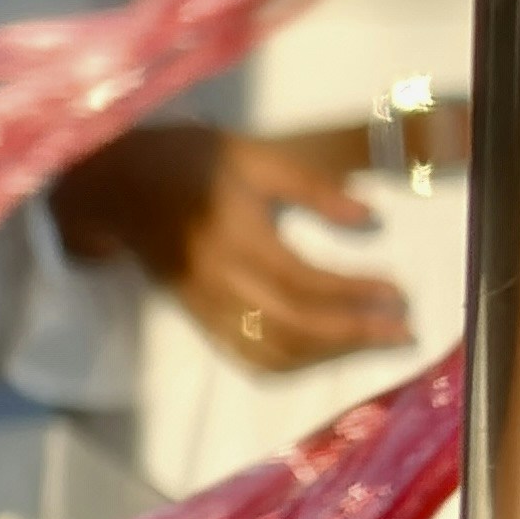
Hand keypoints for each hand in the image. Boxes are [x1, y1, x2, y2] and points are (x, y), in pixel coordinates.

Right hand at [51, 123, 414, 373]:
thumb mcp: (256, 156)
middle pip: (294, 327)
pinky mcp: (199, 318)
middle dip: (352, 335)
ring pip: (271, 351)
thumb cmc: (192, 161)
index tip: (398, 294)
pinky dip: (289, 362)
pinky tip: (319, 353)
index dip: (355, 294)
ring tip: (368, 342)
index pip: (305, 282)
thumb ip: (312, 187)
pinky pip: (246, 355)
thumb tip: (368, 218)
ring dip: (325, 355)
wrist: (119, 185)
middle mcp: (221, 283)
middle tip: (401, 332)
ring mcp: (207, 307)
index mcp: (237, 239)